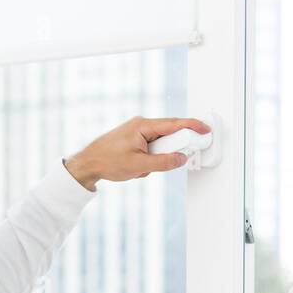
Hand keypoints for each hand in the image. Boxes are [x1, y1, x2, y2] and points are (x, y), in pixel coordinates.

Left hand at [63, 116, 211, 188]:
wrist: (86, 164)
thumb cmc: (107, 161)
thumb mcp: (139, 165)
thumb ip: (164, 162)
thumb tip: (181, 158)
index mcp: (143, 125)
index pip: (175, 123)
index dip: (193, 126)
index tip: (206, 129)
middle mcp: (141, 126)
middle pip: (168, 137)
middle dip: (164, 154)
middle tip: (154, 164)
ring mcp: (137, 133)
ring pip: (158, 148)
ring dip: (152, 162)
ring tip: (136, 169)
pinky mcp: (134, 141)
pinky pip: (149, 152)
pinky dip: (145, 163)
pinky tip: (132, 168)